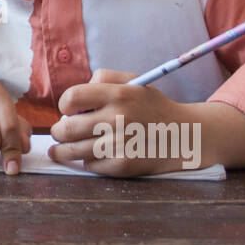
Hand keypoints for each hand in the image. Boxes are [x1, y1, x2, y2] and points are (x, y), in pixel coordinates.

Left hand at [49, 69, 201, 175]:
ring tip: (61, 148)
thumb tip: (73, 100)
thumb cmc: (151, 106)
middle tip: (61, 131)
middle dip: (59, 131)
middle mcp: (118, 119)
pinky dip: (88, 160)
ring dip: (64, 150)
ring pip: (73, 150)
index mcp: (118, 94)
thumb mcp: (132, 81)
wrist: (185, 135)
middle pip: (66, 128)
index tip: (69, 109)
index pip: (71, 98)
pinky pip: (90, 165)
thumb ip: (101, 79)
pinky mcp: (123, 165)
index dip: (65, 105)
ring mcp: (120, 144)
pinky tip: (94, 155)